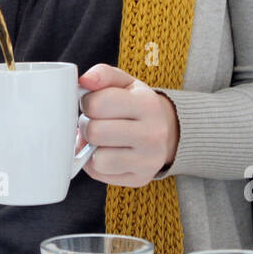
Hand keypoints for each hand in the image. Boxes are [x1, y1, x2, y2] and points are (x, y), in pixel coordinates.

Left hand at [76, 64, 180, 186]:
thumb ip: (102, 74)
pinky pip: (100, 174)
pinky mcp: (140, 179)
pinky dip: (96, 163)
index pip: (97, 104)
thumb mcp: (124, 83)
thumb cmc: (137, 105)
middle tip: (96, 122)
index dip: (87, 103)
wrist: (168, 131)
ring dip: (91, 148)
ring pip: (97, 159)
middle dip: (87, 126)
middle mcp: (152, 134)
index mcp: (147, 104)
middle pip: (94, 133)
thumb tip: (84, 80)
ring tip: (102, 139)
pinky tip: (107, 152)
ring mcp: (148, 161)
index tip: (94, 104)